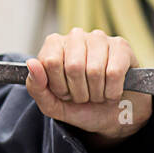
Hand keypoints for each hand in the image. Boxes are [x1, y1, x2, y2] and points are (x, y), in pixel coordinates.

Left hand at [24, 28, 151, 147]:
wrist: (111, 116)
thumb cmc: (79, 106)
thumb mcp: (51, 103)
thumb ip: (36, 86)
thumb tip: (32, 63)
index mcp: (54, 44)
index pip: (50, 62)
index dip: (58, 85)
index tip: (63, 92)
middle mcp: (75, 36)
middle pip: (73, 67)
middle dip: (78, 91)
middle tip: (82, 95)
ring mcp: (99, 38)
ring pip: (95, 70)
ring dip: (96, 93)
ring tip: (96, 93)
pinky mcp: (121, 47)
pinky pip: (114, 73)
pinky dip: (112, 91)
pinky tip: (111, 91)